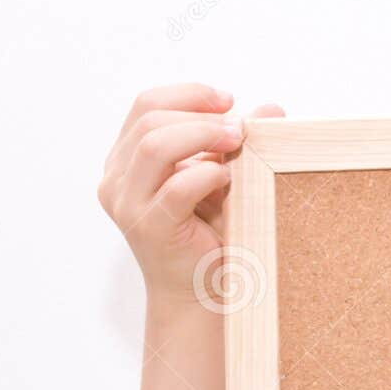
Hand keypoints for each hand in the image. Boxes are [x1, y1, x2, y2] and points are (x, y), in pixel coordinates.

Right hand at [97, 83, 283, 303]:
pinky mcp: (150, 227)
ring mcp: (128, 204)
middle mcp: (118, 180)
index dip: (188, 95)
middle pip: (149, 119)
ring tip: (238, 142)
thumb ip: (236, 143)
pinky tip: (229, 178)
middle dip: (200, 114)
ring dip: (203, 135)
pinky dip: (208, 174)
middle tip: (240, 126)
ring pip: (155, 145)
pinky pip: (177, 188)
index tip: (228, 101)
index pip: (145, 106)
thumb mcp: (223, 179)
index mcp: (126, 161)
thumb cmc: (210, 236)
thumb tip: (272, 108)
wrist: (202, 294)